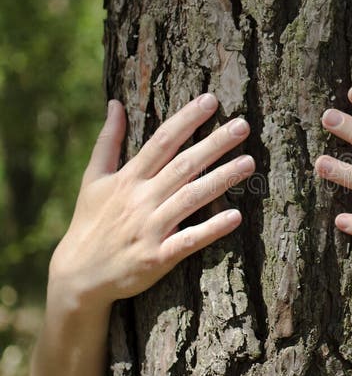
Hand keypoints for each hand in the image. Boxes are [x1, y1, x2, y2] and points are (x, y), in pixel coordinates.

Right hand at [50, 95, 254, 308]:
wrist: (79, 275)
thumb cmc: (89, 222)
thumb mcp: (92, 179)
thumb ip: (108, 141)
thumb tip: (114, 104)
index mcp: (128, 178)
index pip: (162, 142)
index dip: (186, 120)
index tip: (211, 100)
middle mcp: (141, 200)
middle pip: (183, 166)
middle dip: (214, 144)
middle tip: (243, 125)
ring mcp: (151, 229)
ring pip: (191, 198)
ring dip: (221, 179)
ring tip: (249, 162)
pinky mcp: (158, 257)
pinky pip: (189, 240)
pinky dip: (212, 229)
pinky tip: (236, 216)